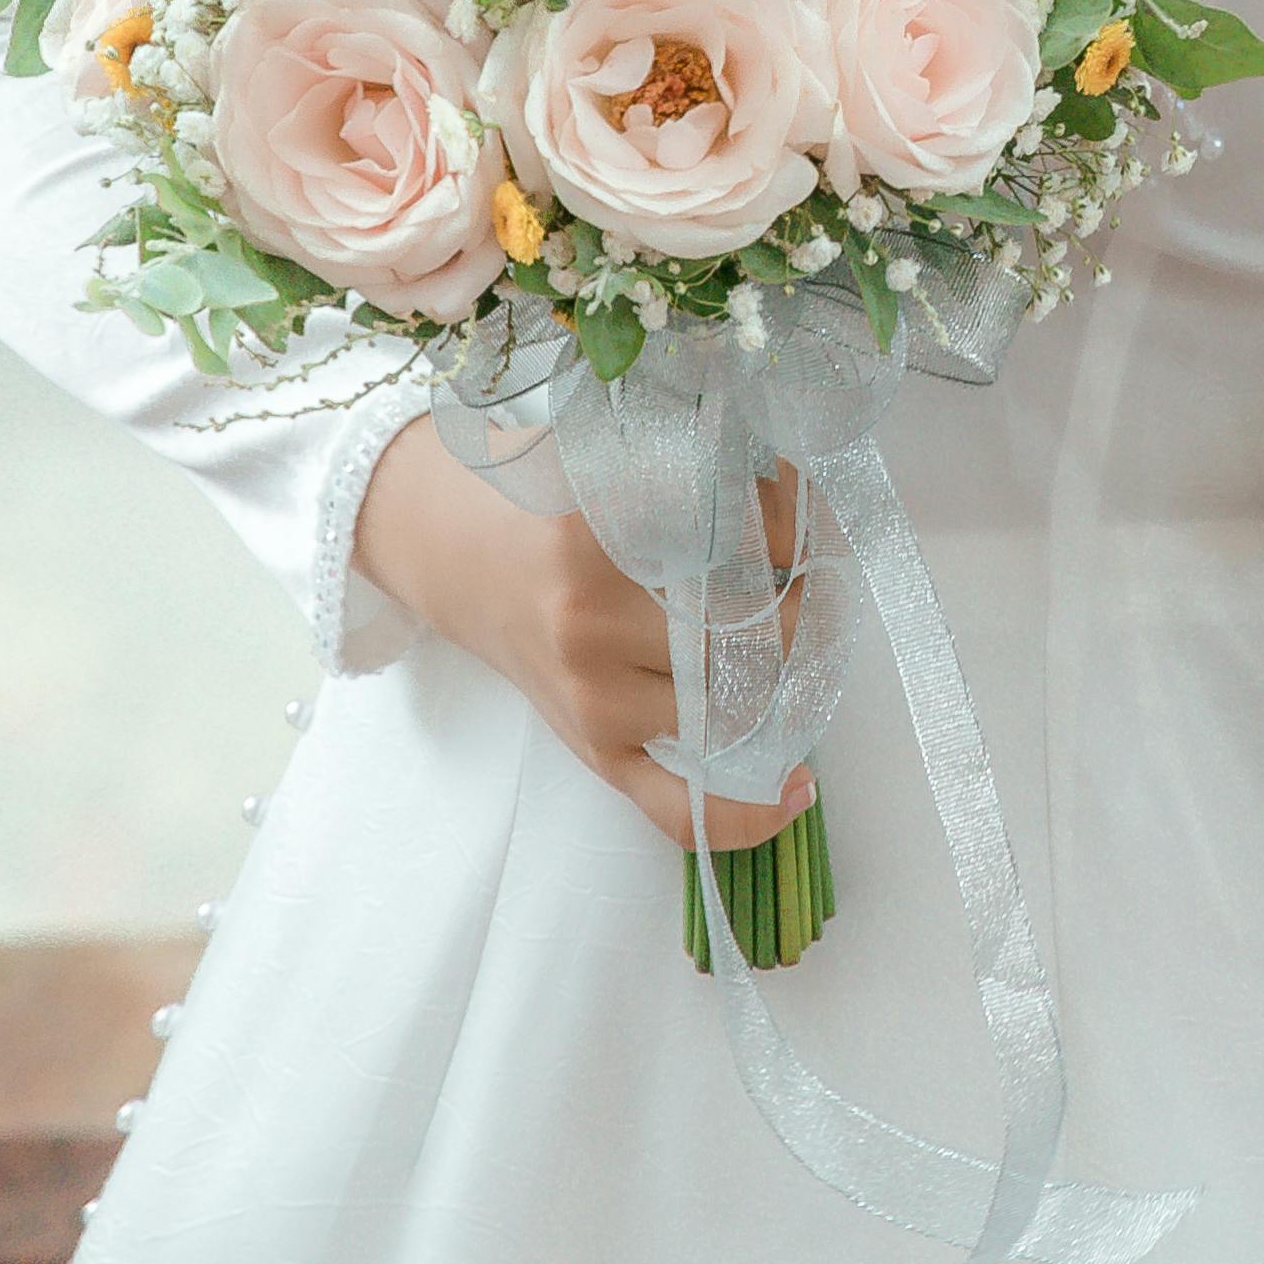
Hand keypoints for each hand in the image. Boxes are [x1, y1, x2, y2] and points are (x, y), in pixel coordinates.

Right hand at [349, 415, 811, 855]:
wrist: (452, 549)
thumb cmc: (542, 493)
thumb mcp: (616, 451)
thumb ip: (715, 475)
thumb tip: (802, 526)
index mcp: (599, 535)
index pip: (739, 536)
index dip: (791, 525)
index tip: (803, 521)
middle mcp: (591, 625)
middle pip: (747, 635)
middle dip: (799, 609)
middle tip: (811, 585)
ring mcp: (592, 700)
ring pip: (732, 708)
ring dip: (783, 677)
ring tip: (797, 645)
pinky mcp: (593, 750)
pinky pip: (678, 808)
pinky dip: (744, 812)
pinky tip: (797, 788)